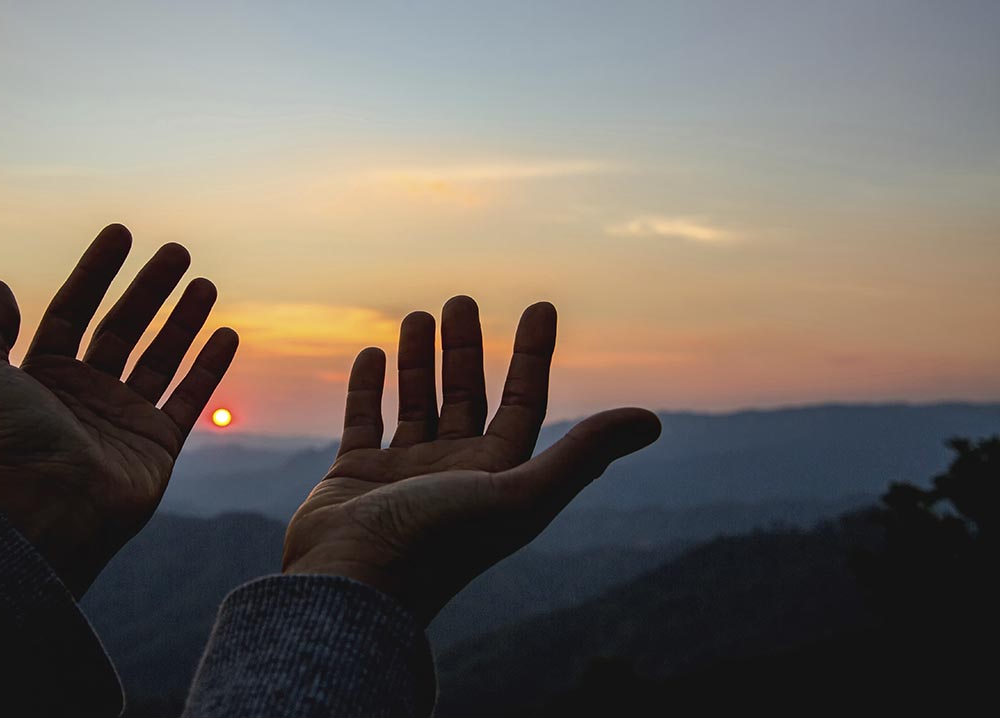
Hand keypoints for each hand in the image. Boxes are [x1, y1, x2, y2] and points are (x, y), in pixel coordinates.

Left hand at [0, 224, 237, 596]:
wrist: (47, 509)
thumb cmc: (9, 444)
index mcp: (44, 376)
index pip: (73, 310)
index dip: (94, 271)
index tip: (120, 234)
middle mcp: (86, 393)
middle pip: (123, 327)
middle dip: (149, 288)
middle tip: (176, 251)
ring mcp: (124, 418)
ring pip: (160, 357)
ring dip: (184, 319)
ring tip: (205, 283)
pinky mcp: (158, 445)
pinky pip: (189, 398)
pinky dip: (209, 366)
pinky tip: (226, 333)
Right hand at [283, 297, 659, 623]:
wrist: (354, 586)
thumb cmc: (437, 544)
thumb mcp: (519, 496)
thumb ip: (581, 456)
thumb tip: (651, 420)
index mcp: (497, 478)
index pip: (523, 404)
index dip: (535, 356)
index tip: (540, 307)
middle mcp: (454, 473)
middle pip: (467, 397)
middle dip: (466, 349)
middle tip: (462, 300)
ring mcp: (403, 474)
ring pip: (416, 403)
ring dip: (419, 360)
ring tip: (419, 315)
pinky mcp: (355, 475)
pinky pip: (364, 420)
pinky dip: (367, 387)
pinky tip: (373, 352)